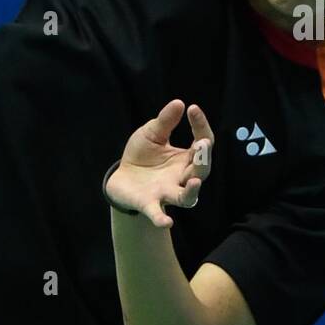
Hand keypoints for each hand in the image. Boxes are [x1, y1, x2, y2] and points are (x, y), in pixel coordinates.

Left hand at [106, 100, 213, 229]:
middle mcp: (181, 177)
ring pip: (187, 198)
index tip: (193, 109)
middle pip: (201, 172)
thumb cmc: (142, 155)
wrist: (121, 178)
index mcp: (184, 158)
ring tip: (194, 181)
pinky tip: (166, 222)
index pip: (203, 143)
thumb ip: (165, 121)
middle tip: (201, 145)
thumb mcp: (151, 133)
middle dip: (203, 160)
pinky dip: (162, 218)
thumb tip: (180, 102)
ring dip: (192, 191)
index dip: (201, 126)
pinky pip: (158, 213)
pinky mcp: (149, 203)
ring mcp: (166, 192)